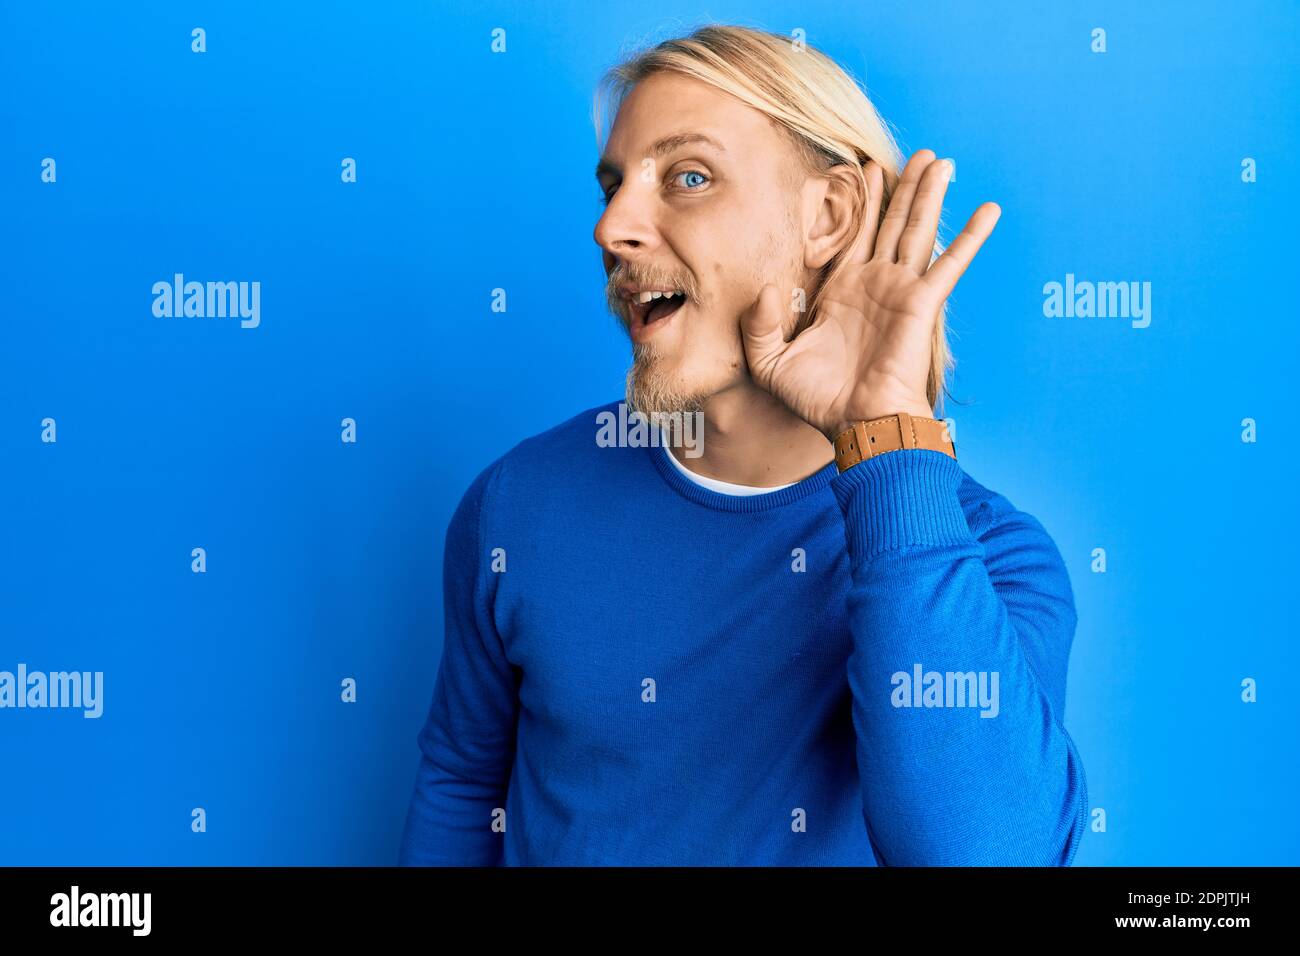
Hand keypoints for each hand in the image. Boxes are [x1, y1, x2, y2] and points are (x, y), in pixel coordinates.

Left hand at [740, 149, 1000, 440]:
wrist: (857, 424)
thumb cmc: (818, 402)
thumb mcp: (770, 364)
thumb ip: (758, 326)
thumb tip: (765, 287)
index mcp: (842, 293)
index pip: (852, 236)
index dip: (859, 202)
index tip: (861, 168)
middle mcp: (874, 285)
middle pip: (890, 223)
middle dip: (902, 187)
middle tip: (916, 153)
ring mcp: (900, 290)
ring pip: (917, 229)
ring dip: (930, 194)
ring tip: (941, 160)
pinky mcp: (921, 302)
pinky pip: (950, 262)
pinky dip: (971, 235)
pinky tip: (989, 208)